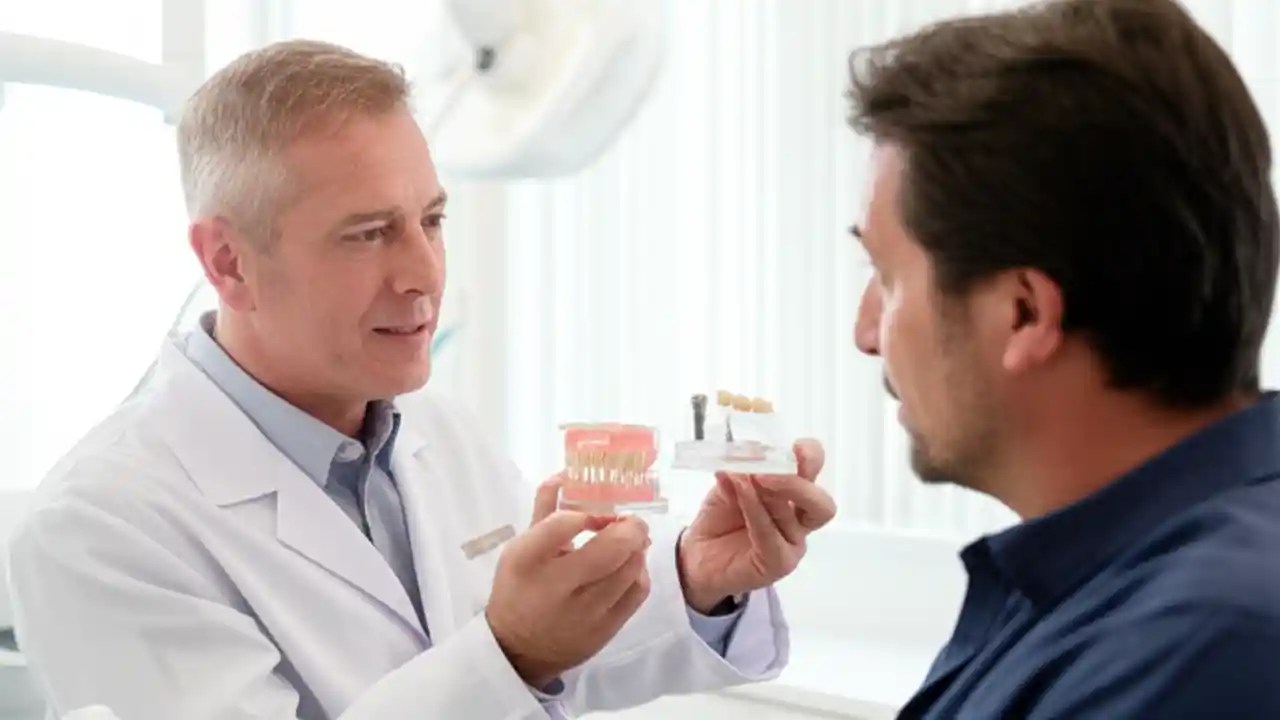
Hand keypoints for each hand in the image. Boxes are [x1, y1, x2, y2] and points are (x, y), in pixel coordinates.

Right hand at [486, 479, 650, 687]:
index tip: (594, 513)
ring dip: (636, 547)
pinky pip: (637, 592)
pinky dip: (639, 572)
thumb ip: (545, 508)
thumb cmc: (520, 588)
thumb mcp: (522, 546)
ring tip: (629, 541)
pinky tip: (628, 567)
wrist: (519, 650)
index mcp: (527, 560)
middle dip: (631, 526)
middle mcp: (556, 587)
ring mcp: (584, 612)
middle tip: (629, 520)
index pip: (565, 522)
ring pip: (631, 568)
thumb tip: (567, 472)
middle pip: (611, 548)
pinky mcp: (605, 629)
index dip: (588, 512)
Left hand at [678, 439, 836, 612]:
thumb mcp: (727, 485)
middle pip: (821, 504)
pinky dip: (756, 510)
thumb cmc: (719, 519)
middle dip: (798, 483)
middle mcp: (799, 520)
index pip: (815, 471)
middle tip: (768, 471)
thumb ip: (739, 472)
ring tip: (744, 480)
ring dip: (770, 493)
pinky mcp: (777, 564)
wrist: (695, 556)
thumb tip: (744, 456)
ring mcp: (791, 544)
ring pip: (794, 518)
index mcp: (793, 493)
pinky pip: (771, 536)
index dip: (810, 456)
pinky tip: (740, 495)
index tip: (792, 447)